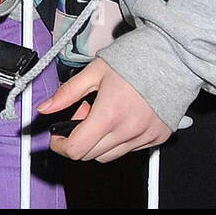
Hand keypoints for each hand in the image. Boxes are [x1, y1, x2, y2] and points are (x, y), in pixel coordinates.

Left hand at [39, 59, 171, 161]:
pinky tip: (120, 117)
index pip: (77, 149)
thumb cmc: (133, 60)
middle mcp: (128, 132)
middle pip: (91, 154)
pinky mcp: (158, 138)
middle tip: (82, 113)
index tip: (56, 136)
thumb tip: (45, 108)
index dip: (60, 145)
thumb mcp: (93, 72)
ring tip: (102, 113)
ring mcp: (145, 138)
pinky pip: (130, 149)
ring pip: (110, 155)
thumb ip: (67, 93)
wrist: (170, 59)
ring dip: (98, 141)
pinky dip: (118, 140)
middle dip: (78, 138)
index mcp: (109, 115)